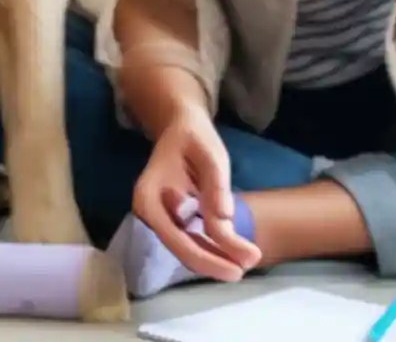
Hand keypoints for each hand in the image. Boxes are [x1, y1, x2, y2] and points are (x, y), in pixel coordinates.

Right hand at [132, 104, 261, 280]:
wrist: (181, 127)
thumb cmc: (193, 136)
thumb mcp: (209, 152)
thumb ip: (215, 184)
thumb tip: (224, 219)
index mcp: (148, 196)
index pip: (177, 238)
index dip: (208, 257)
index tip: (237, 267)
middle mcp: (150, 212)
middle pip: (181, 248)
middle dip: (214, 262)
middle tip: (247, 266)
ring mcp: (161, 217)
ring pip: (187, 248)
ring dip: (215, 258)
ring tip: (247, 260)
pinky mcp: (174, 218)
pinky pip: (191, 239)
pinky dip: (212, 247)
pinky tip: (234, 252)